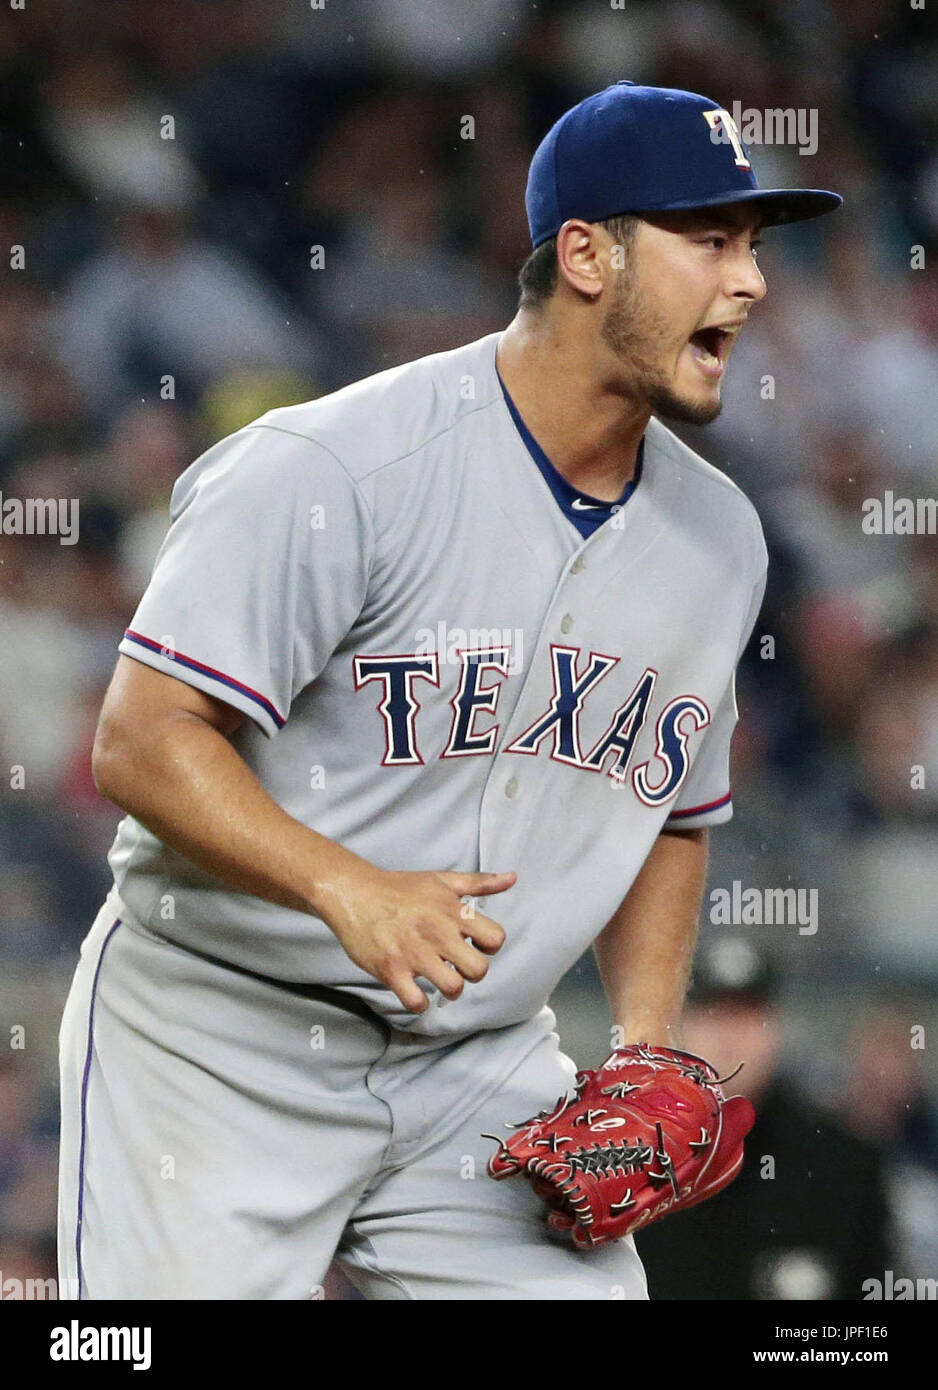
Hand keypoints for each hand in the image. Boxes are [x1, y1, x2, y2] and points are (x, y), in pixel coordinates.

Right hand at [317, 864, 514, 1012]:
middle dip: (471, 973)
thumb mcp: (443, 880)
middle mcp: (437, 932)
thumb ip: (480, 882)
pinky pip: (417, 1002)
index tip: (471, 944)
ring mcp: (414, 953)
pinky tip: (414, 989)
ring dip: (448, 989)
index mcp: (453, 911)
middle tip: (455, 966)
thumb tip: (512, 878)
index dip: (488, 946)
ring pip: (453, 988)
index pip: (495, 939)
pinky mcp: (391, 970)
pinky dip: (418, 1002)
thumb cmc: (400, 887)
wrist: (354, 892)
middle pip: (479, 971)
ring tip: (437, 979)